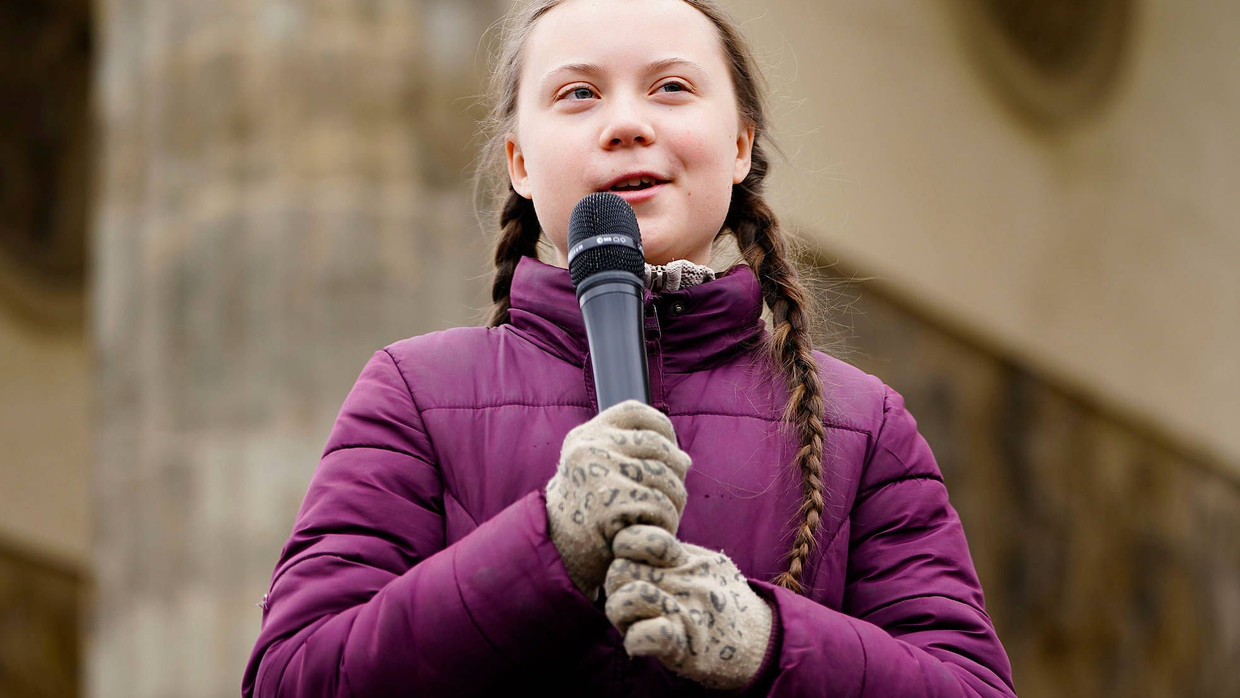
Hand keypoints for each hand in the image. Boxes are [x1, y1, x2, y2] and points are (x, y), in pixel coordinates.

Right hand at [546, 401, 690, 596]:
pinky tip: (648, 532)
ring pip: (667, 478)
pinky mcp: (612, 502)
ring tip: (655, 519)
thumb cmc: (585, 516)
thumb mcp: (597, 474)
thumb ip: (635, 458)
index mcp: (586, 436)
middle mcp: (590, 448)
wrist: (553, 556)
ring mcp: (600, 473)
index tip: (668, 455)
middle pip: (660, 447)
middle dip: (675, 474)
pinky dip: (666, 523)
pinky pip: (663, 506)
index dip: (663, 430)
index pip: (638, 413)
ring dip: (673, 503)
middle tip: (667, 499)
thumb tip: (685, 458)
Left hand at [604, 526, 773, 690]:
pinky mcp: (684, 646)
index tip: (633, 564)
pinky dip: (636, 640)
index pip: (638, 536)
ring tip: (633, 620)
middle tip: (629, 597)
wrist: (762, 642)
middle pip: (621, 569)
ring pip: (626, 599)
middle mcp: (684, 582)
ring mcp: (684, 613)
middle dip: (616, 584)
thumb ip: (677, 552)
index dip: (625, 549)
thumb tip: (642, 537)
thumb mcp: (709, 565)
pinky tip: (641, 642)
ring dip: (620, 612)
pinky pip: (647, 636)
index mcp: (686, 560)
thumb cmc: (727, 601)